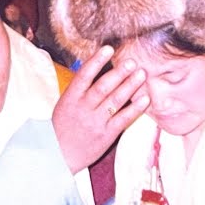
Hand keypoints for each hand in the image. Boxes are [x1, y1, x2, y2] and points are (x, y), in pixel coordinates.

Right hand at [53, 45, 149, 173]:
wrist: (59, 155)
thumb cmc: (63, 127)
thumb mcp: (65, 104)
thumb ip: (80, 89)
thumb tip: (96, 67)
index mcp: (71, 98)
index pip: (84, 76)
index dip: (96, 61)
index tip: (108, 49)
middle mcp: (83, 108)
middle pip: (103, 87)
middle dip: (119, 73)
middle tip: (132, 62)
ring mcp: (96, 122)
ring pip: (115, 101)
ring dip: (130, 86)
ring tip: (141, 74)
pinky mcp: (106, 135)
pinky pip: (123, 119)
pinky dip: (135, 108)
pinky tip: (145, 98)